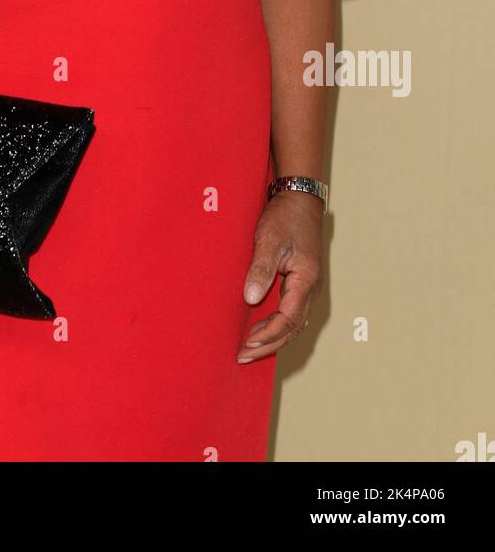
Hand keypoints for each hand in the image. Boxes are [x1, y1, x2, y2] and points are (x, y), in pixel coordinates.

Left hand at [237, 191, 323, 362]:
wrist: (299, 199)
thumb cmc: (285, 217)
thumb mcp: (269, 239)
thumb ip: (261, 269)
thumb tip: (252, 299)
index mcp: (306, 279)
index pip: (288, 319)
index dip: (268, 334)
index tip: (246, 342)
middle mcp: (311, 288)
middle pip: (293, 328)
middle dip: (269, 344)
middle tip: (243, 355)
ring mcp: (308, 286)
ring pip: (294, 323)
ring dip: (273, 337)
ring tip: (249, 348)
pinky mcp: (301, 282)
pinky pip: (291, 312)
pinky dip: (277, 325)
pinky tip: (260, 328)